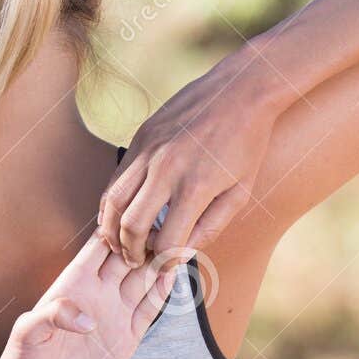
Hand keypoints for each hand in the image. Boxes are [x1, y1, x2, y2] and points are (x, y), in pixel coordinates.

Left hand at [0, 232, 176, 358]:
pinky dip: (162, 291)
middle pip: (129, 256)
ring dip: (160, 261)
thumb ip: (50, 316)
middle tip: (168, 224)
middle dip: (148, 238)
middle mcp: (98, 292)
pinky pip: (149, 308)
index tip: (137, 211)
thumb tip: (87, 319)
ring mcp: (115, 313)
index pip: (100, 245)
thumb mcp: (26, 335)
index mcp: (73, 283)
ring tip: (179, 242)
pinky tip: (173, 273)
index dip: (118, 226)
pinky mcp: (127, 337)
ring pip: (144, 279)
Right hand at [98, 50, 278, 266]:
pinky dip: (112, 204)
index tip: (165, 268)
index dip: (164, 264)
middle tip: (137, 261)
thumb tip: (182, 251)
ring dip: (112, 230)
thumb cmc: (246, 144)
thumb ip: (211, 227)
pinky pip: (116, 178)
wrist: (240, 90)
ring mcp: (148, 151)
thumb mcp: (240, 192)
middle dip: (131, 252)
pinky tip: (121, 216)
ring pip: (113, 203)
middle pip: (131, 227)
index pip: (167, 242)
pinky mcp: (140, 137)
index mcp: (195, 187)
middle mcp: (166, 169)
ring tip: (121, 244)